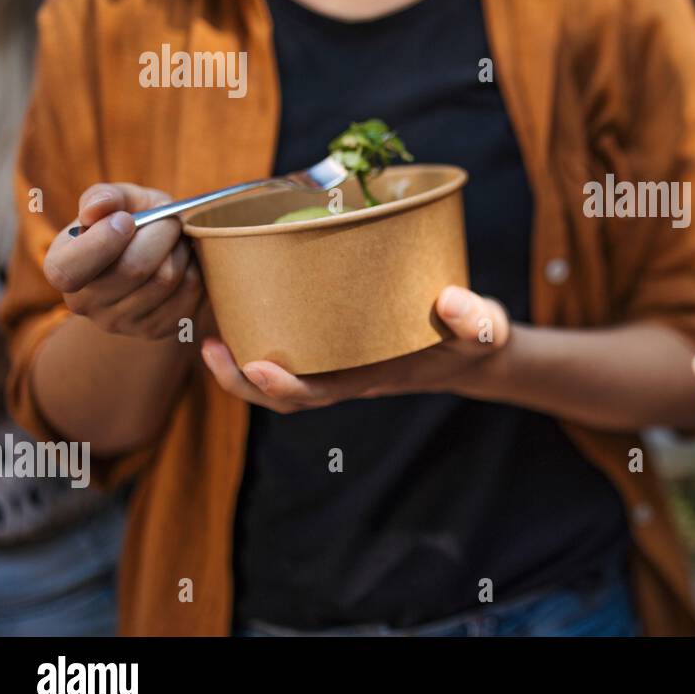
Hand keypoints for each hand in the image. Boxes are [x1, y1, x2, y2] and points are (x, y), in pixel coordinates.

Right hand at [42, 183, 202, 339]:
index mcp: (61, 268)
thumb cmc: (132, 221)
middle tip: (170, 220)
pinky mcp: (157, 329)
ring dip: (181, 250)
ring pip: (166, 279)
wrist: (158, 257)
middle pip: (133, 269)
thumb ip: (104, 197)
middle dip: (161, 233)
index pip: (69, 270)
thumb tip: (96, 209)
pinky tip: (186, 260)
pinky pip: (189, 293)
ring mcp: (121, 322)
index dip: (103, 242)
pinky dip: (195, 268)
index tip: (127, 219)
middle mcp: (85, 303)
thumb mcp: (117, 201)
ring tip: (177, 239)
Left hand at [200, 285, 509, 412]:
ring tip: (211, 331)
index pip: (317, 394)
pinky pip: (289, 346)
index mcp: (370, 378)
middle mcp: (344, 374)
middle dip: (241, 380)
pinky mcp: (334, 338)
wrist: (472, 346)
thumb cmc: (473, 340)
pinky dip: (260, 334)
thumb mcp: (485, 330)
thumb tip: (450, 300)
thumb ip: (474, 318)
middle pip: (283, 393)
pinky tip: (243, 307)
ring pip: (277, 374)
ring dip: (239, 363)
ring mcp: (336, 360)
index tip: (255, 365)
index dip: (282, 387)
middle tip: (209, 347)